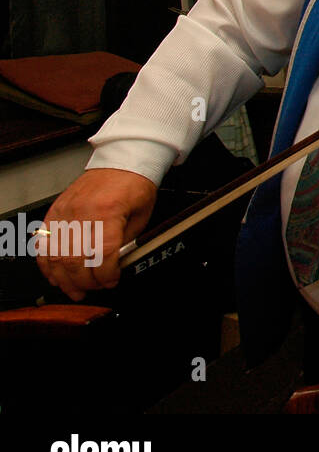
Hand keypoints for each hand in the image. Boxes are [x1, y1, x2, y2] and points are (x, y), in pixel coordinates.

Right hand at [36, 168, 156, 300]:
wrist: (122, 161)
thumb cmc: (134, 185)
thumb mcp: (141, 216)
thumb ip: (126, 243)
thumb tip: (115, 267)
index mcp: (108, 211)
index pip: (101, 253)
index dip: (105, 274)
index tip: (111, 281)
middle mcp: (82, 212)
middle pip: (75, 258)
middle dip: (85, 281)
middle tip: (94, 288)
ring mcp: (65, 212)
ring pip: (55, 255)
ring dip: (64, 279)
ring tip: (74, 290)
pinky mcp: (55, 212)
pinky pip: (43, 243)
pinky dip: (47, 263)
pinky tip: (56, 275)